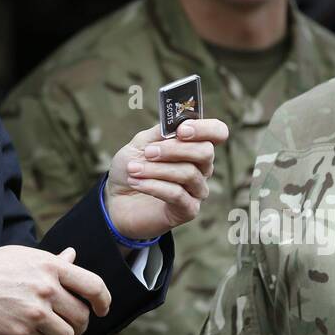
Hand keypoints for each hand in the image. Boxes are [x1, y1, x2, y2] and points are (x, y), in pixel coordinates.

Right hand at [0, 245, 110, 334]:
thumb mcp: (24, 256)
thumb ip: (52, 261)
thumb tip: (72, 256)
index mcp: (51, 267)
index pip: (93, 286)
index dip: (103, 301)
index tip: (102, 309)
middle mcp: (47, 289)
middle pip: (82, 317)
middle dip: (79, 325)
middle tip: (70, 325)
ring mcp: (34, 313)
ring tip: (46, 329)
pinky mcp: (20, 333)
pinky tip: (24, 332)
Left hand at [105, 117, 227, 240]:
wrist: (116, 200)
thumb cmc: (132, 168)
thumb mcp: (141, 144)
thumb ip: (160, 133)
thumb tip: (175, 124)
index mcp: (194, 146)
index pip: (218, 132)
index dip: (205, 129)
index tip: (181, 130)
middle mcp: (202, 168)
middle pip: (205, 152)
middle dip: (174, 149)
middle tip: (148, 152)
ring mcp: (197, 190)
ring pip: (189, 173)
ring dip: (156, 169)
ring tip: (133, 169)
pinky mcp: (188, 210)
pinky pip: (178, 195)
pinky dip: (154, 186)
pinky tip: (136, 182)